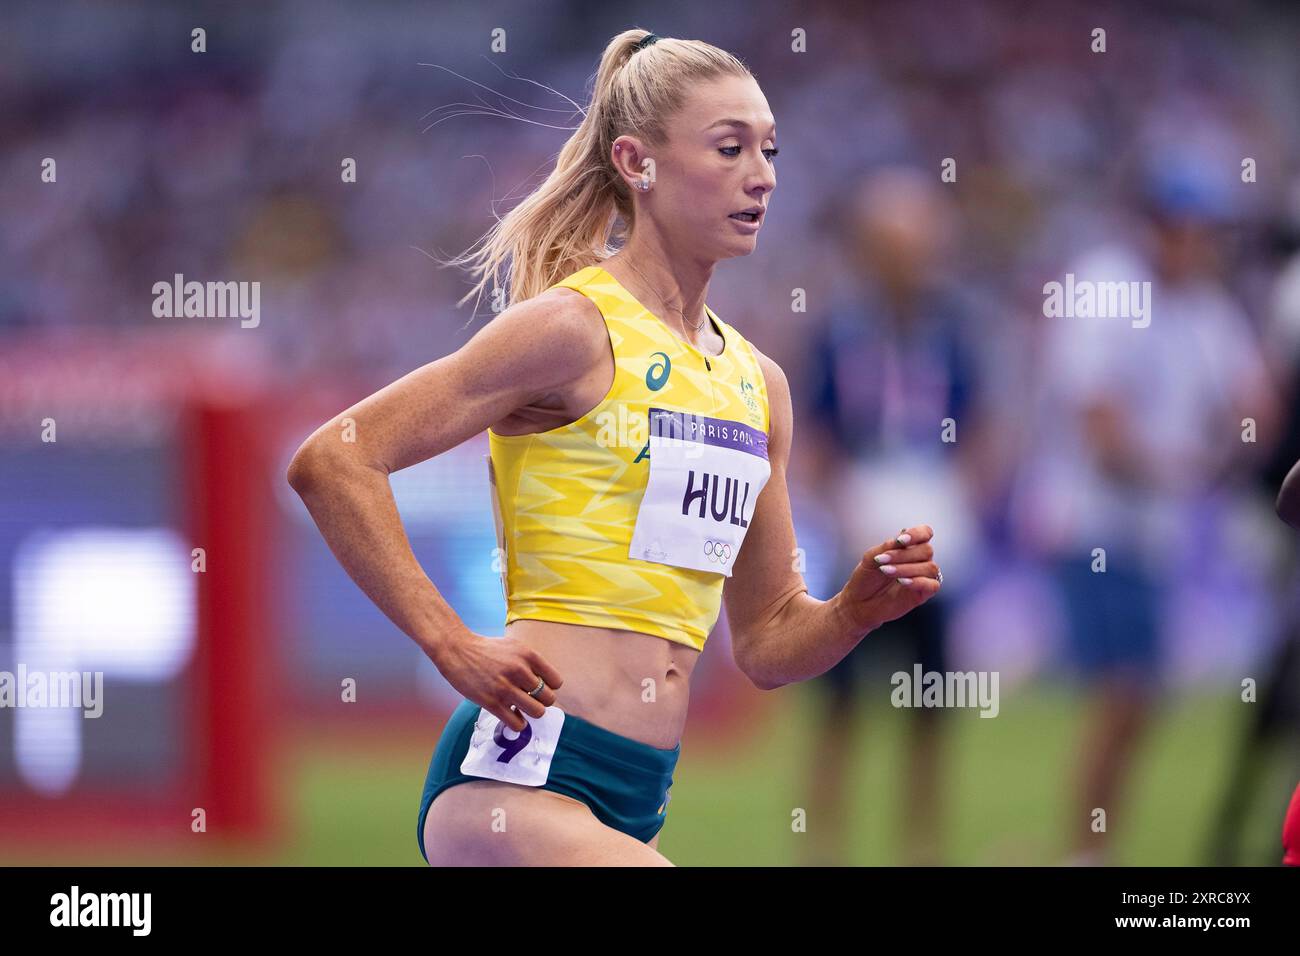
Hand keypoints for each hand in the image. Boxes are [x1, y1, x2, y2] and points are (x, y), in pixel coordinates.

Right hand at [429, 631, 563, 731]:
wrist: (457, 651)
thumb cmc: (488, 650)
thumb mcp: (515, 647)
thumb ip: (532, 663)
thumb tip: (548, 687)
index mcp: (528, 655)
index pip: (556, 682)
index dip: (549, 687)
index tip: (537, 687)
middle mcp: (519, 670)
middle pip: (549, 699)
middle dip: (541, 701)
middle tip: (529, 698)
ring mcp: (505, 687)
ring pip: (537, 712)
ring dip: (531, 712)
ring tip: (522, 707)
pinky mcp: (491, 702)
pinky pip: (517, 723)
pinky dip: (518, 723)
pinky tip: (512, 715)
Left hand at [832, 524, 941, 634]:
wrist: (858, 602)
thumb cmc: (866, 577)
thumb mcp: (871, 558)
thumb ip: (887, 546)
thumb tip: (902, 535)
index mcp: (909, 547)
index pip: (925, 533)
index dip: (917, 533)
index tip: (900, 540)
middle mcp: (919, 560)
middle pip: (927, 550)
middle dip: (904, 554)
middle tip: (882, 560)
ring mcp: (923, 577)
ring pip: (930, 567)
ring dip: (906, 568)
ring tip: (885, 571)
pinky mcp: (923, 594)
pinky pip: (933, 585)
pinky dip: (918, 581)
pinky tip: (901, 582)